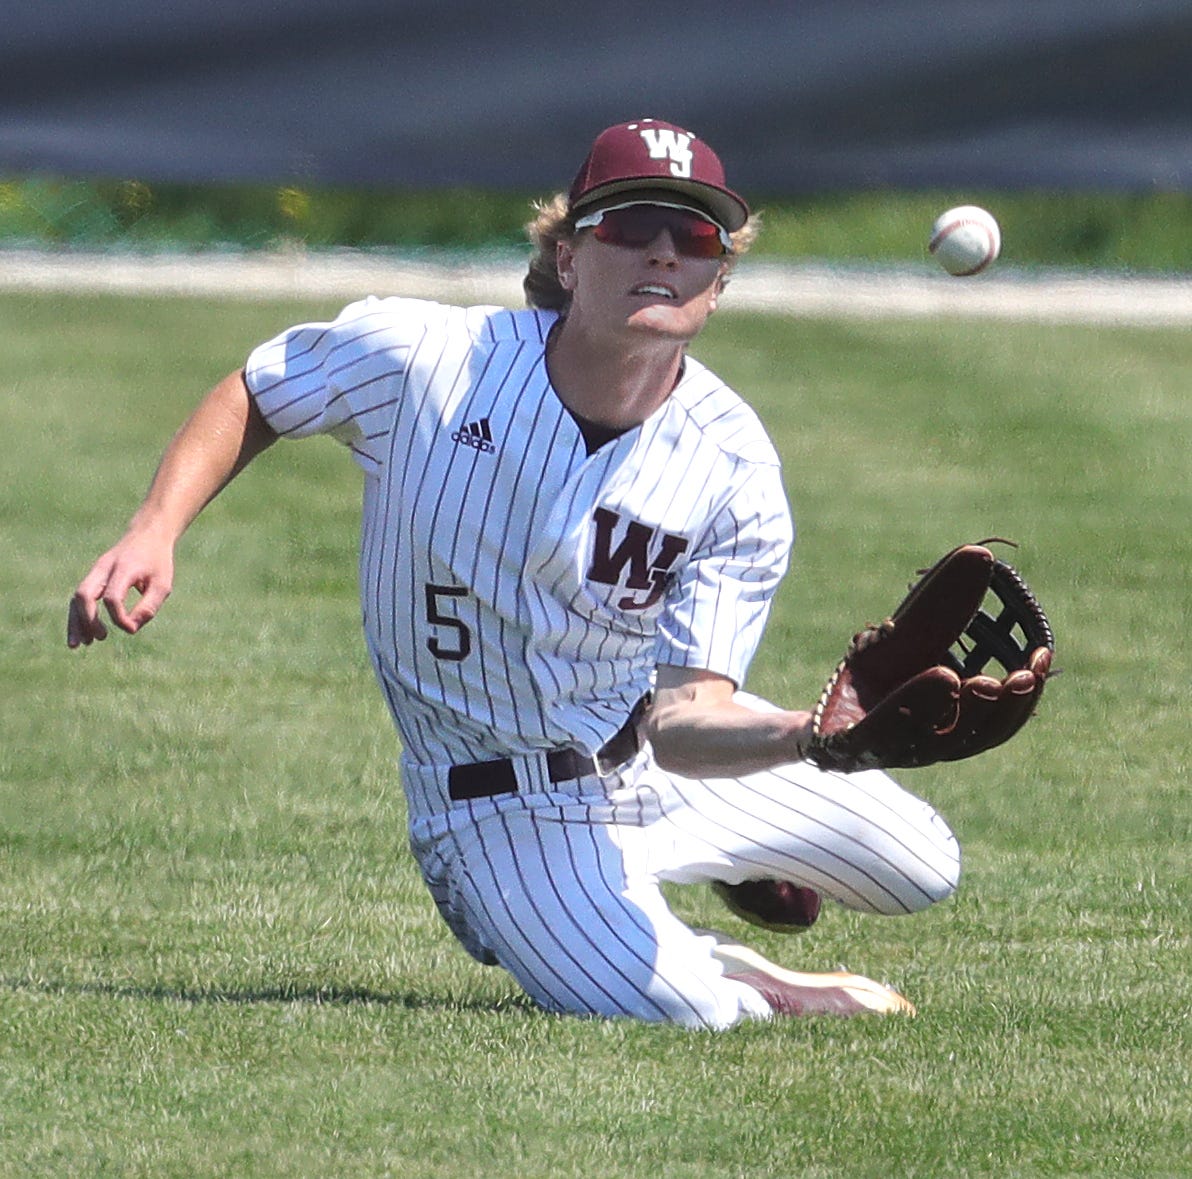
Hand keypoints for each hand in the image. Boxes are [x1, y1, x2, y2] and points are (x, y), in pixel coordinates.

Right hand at [67, 532, 174, 647]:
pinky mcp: (93, 576)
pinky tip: (83, 634)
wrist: (147, 535)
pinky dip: (78, 615)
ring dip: (76, 621)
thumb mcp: (162, 584)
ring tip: (78, 645)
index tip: (131, 628)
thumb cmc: (157, 562)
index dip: (119, 617)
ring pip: (76, 597)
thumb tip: (131, 629)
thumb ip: (149, 606)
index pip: (112, 597)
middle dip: (87, 620)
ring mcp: (95, 571)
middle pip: (84, 594)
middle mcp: (103, 568)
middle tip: (99, 639)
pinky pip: (80, 597)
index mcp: (123, 568)